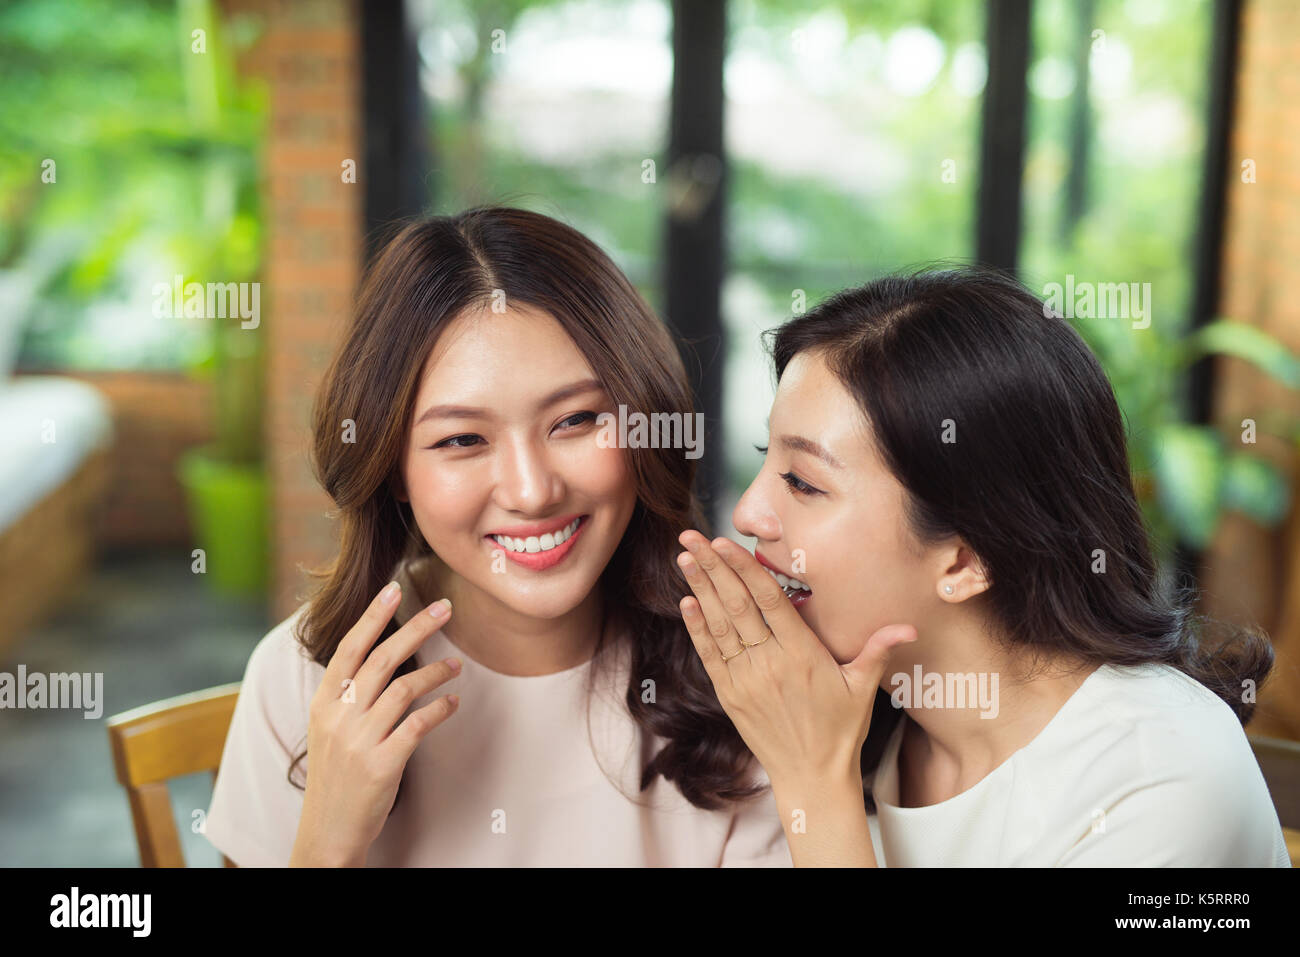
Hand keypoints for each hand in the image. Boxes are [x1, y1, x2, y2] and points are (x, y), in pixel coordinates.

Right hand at [290, 582, 460, 866]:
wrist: (329, 830)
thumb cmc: (337, 774)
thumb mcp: (330, 729)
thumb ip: (350, 694)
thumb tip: (384, 654)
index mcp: (323, 703)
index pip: (349, 648)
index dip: (373, 617)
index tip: (395, 589)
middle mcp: (339, 717)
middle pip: (381, 658)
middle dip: (416, 628)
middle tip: (445, 607)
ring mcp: (360, 741)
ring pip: (404, 688)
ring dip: (435, 671)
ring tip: (456, 665)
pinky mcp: (383, 765)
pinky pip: (418, 725)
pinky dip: (440, 708)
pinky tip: (452, 702)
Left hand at [675, 530, 915, 786]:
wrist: (812, 777)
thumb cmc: (840, 730)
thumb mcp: (864, 687)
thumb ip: (878, 649)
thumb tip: (909, 626)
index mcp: (802, 654)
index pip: (768, 600)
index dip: (743, 568)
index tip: (724, 542)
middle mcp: (770, 663)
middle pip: (736, 605)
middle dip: (712, 567)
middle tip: (691, 536)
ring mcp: (746, 679)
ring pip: (719, 625)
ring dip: (700, 588)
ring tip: (685, 557)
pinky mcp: (730, 695)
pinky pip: (710, 655)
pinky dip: (697, 627)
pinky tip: (687, 601)